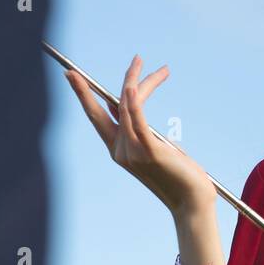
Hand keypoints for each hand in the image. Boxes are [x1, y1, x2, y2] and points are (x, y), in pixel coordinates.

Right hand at [65, 54, 215, 216]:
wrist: (192, 202)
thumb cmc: (179, 176)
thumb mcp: (156, 149)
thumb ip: (143, 131)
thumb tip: (133, 108)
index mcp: (119, 151)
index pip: (96, 117)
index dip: (83, 95)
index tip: (71, 74)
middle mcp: (120, 150)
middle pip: (108, 107)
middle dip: (90, 86)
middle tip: (110, 62)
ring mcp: (133, 151)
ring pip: (128, 106)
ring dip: (140, 81)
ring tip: (155, 67)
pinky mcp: (149, 151)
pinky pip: (138, 120)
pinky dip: (135, 101)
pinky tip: (133, 86)